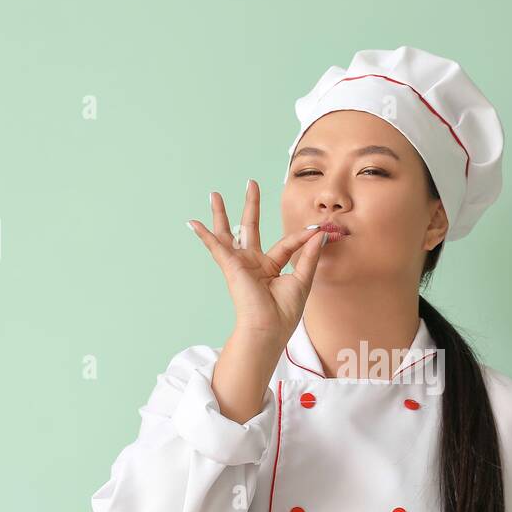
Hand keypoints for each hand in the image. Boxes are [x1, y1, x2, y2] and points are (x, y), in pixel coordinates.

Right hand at [187, 179, 327, 344]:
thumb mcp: (302, 279)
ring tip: (214, 195)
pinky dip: (204, 235)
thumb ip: (309, 255)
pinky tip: (192, 223)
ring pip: (229, 233)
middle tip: (251, 183)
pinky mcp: (230, 266)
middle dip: (251, 206)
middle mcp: (253, 263)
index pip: (287, 244)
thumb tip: (319, 234)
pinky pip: (215, 247)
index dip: (303, 236)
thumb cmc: (284, 312)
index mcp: (271, 268)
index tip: (319, 229)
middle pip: (251, 228)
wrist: (268, 328)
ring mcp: (240, 263)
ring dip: (220, 213)